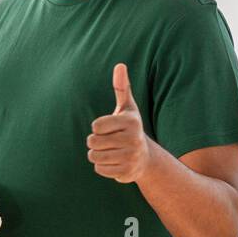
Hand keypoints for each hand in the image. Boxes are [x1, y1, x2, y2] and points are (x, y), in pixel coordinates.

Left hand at [87, 63, 150, 183]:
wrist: (145, 157)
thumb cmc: (130, 128)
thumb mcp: (127, 108)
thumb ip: (122, 87)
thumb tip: (120, 65)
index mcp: (131, 122)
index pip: (96, 126)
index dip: (97, 127)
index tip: (108, 128)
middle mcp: (133, 139)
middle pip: (92, 142)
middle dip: (95, 142)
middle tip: (108, 141)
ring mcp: (130, 157)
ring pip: (94, 156)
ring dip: (97, 155)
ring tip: (110, 151)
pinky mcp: (126, 172)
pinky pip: (99, 169)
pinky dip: (102, 167)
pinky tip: (114, 162)